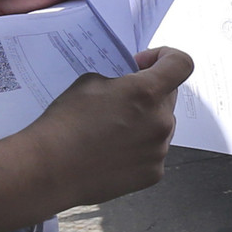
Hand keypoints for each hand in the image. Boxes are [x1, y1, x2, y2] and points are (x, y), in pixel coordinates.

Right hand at [28, 47, 193, 206]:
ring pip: (161, 126)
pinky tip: (113, 152)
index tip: (144, 65)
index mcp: (146, 92)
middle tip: (120, 101)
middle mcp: (160, 121)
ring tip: (112, 131)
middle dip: (150, 93)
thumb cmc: (65, 124)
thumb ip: (120, 81)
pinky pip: (153, 152)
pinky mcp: (153, 173)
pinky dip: (139, 149)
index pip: (181, 64)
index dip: (166, 58)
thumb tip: (130, 87)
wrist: (50, 169)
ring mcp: (159, 150)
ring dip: (144, 122)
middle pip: (169, 97)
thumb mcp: (90, 83)